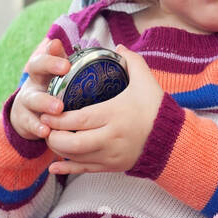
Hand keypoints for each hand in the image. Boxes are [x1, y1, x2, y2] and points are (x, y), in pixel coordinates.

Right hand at [9, 37, 69, 140]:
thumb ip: (61, 60)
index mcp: (43, 70)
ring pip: (33, 99)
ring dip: (46, 103)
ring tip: (58, 109)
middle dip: (50, 66)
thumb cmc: (52, 90)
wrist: (28, 114)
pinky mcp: (24, 121)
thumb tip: (61, 42)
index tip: (67, 60)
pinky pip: (30, 124)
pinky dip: (38, 127)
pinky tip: (46, 132)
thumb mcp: (57, 76)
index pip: (45, 56)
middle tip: (66, 69)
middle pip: (35, 69)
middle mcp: (33, 82)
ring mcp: (27, 102)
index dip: (53, 57)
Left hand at [38, 45, 164, 174]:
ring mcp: (110, 155)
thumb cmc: (155, 108)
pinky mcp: (112, 167)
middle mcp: (111, 137)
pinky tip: (54, 166)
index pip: (79, 119)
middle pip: (73, 143)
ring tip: (52, 137)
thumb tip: (119, 46)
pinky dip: (67, 169)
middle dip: (54, 136)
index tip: (47, 112)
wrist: (171, 139)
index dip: (59, 119)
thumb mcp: (146, 82)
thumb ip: (132, 61)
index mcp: (115, 114)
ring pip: (75, 158)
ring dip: (59, 149)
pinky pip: (84, 171)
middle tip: (46, 126)